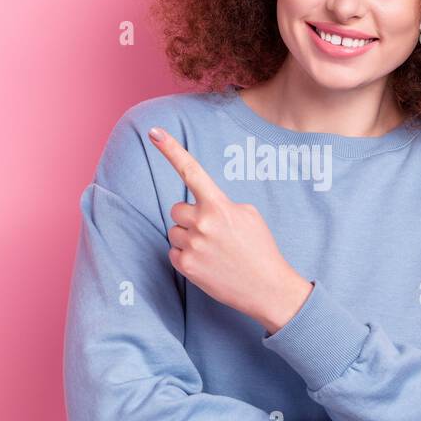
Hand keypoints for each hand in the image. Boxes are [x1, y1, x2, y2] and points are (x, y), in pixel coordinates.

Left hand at [148, 126, 313, 333]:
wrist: (267, 288)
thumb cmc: (260, 248)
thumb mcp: (248, 215)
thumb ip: (221, 204)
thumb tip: (200, 207)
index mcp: (219, 206)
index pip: (191, 171)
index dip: (170, 150)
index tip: (154, 132)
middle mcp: (202, 223)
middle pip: (177, 209)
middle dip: (190, 217)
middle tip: (212, 232)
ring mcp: (192, 245)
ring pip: (173, 230)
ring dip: (187, 236)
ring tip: (212, 250)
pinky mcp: (185, 266)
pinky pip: (173, 251)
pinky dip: (186, 255)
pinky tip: (207, 262)